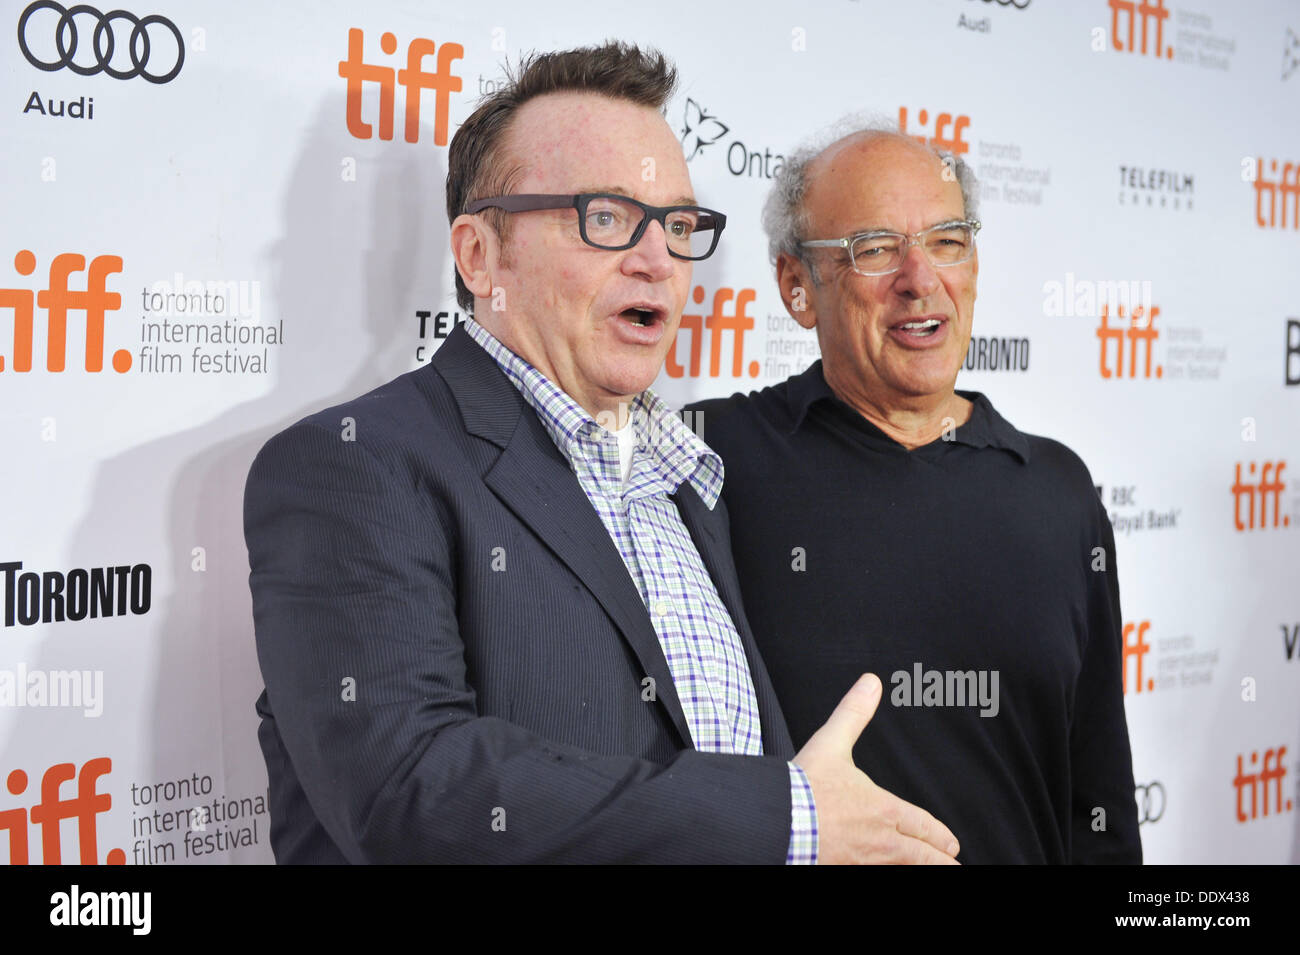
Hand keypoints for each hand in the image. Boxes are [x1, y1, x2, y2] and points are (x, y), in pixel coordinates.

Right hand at [794, 673, 960, 863]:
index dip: (939, 836)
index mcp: (884, 810)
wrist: (780, 821)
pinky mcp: (842, 870)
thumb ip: (853, 713)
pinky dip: (885, 875)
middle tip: (954, 864)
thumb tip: (871, 683)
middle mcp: (881, 841)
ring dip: (920, 870)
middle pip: (921, 857)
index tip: (953, 845)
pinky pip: (872, 876)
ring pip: (902, 869)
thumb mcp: (831, 743)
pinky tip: (884, 875)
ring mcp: (863, 861)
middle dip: (940, 861)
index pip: (923, 827)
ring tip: (932, 872)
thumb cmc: (805, 787)